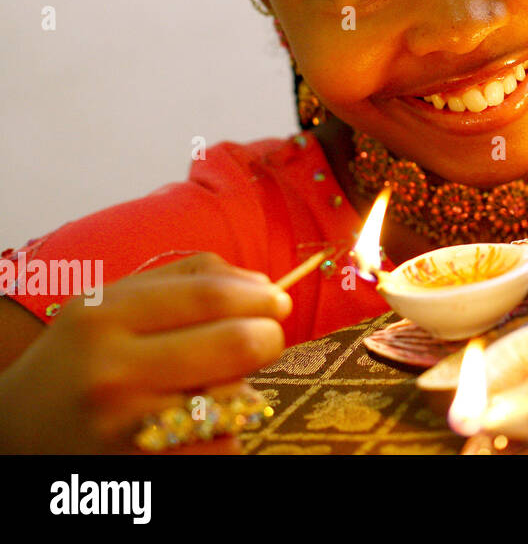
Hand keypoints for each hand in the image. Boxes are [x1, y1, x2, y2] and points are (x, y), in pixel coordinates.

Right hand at [0, 252, 290, 452]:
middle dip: (267, 338)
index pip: (209, 296)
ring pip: (235, 397)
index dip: (259, 297)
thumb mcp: (112, 303)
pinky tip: (197, 423)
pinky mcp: (147, 470)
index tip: (279, 302)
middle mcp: (113, 372)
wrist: (17, 432)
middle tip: (266, 338)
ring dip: (241, 388)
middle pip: (236, 345)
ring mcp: (129, 428)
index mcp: (103, 318)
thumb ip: (188, 280)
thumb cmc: (82, 357)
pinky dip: (225, 431)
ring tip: (213, 383)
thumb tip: (264, 286)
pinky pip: (224, 444)